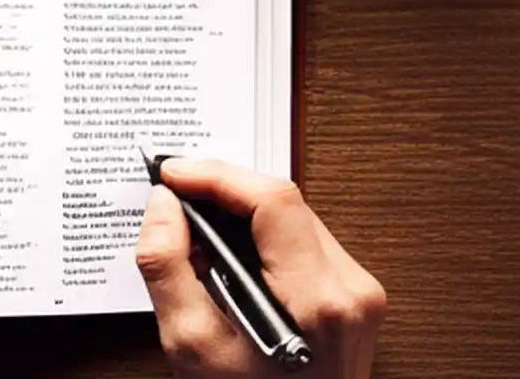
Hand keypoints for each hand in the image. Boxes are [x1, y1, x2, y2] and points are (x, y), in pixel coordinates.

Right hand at [135, 159, 385, 378]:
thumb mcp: (192, 346)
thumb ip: (167, 269)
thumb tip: (162, 207)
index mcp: (319, 301)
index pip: (272, 201)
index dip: (217, 176)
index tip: (174, 173)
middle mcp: (350, 289)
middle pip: (282, 202)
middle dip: (222, 191)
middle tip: (174, 200)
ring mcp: (358, 291)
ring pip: (291, 216)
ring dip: (239, 213)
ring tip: (195, 233)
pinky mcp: (352, 295)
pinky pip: (301, 239)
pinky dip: (258, 235)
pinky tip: (227, 255)